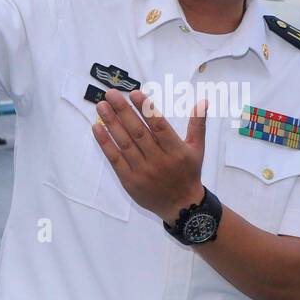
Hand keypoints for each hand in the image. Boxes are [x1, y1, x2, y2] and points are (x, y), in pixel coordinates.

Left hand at [91, 89, 205, 222]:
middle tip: (111, 94)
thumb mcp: (197, 149)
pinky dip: (105, 143)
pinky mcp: (130, 181)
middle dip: (123, 111)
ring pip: (125, 143)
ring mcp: (143, 171)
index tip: (134, 93)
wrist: (182, 206)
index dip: (146, 108)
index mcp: (176, 150)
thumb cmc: (188, 173)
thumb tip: (203, 101)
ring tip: (101, 106)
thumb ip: (197, 124)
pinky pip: (115, 159)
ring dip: (111, 123)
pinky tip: (97, 128)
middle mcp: (159, 160)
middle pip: (138, 132)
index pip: (159, 125)